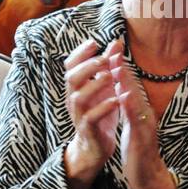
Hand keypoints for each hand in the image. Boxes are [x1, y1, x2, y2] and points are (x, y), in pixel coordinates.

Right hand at [62, 38, 118, 184]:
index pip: (71, 66)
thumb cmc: (100, 113)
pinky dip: (103, 107)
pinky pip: (91, 118)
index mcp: (77, 88)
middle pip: (71, 78)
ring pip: (78, 97)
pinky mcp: (88, 129)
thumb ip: (109, 67)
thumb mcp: (106, 88)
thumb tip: (116, 43)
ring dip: (94, 85)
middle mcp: (74, 99)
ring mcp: (79, 115)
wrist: (95, 146)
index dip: (80, 53)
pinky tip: (116, 100)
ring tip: (110, 77)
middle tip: (104, 59)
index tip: (95, 41)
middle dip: (87, 66)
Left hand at [106, 39, 175, 188]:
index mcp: (139, 110)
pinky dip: (131, 106)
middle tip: (114, 47)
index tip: (111, 48)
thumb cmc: (138, 148)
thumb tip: (122, 88)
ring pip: (135, 99)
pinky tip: (124, 95)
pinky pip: (136, 119)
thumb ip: (128, 106)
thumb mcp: (132, 123)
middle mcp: (145, 113)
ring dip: (127, 82)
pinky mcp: (143, 137)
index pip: (128, 85)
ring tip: (117, 65)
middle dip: (123, 66)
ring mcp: (145, 124)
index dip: (120, 66)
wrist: (147, 174)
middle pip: (133, 86)